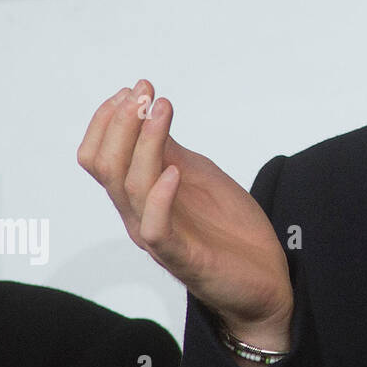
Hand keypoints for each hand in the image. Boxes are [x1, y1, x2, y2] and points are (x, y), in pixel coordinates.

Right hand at [77, 79, 292, 352]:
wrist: (266, 279)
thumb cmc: (229, 228)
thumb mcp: (200, 176)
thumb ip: (171, 151)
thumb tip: (150, 109)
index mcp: (139, 196)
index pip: (100, 156)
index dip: (110, 120)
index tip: (136, 87)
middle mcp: (138, 215)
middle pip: (105, 167)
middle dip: (120, 123)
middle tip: (143, 92)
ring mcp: (158, 237)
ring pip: (129, 188)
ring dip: (144, 143)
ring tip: (162, 111)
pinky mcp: (182, 257)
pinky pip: (156, 229)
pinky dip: (160, 198)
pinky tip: (174, 171)